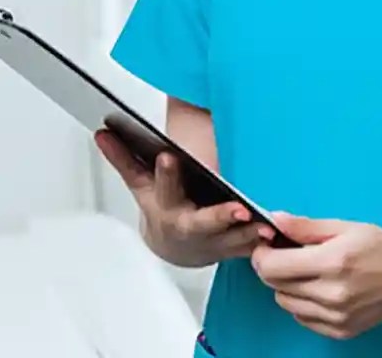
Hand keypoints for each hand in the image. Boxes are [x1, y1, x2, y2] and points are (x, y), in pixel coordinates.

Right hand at [94, 129, 274, 267]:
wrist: (174, 247)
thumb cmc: (160, 209)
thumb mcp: (140, 184)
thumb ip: (123, 158)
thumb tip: (102, 133)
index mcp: (165, 207)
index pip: (163, 188)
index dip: (166, 174)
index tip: (168, 156)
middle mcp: (188, 227)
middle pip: (202, 224)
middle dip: (218, 217)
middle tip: (237, 209)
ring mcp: (212, 243)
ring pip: (232, 240)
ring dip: (249, 234)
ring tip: (265, 222)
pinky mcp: (234, 250)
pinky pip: (251, 249)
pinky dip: (264, 244)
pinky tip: (279, 232)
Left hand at [251, 213, 381, 339]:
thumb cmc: (378, 246)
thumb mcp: (343, 227)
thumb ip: (305, 227)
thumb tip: (274, 220)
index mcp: (332, 262)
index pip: (273, 267)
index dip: (262, 254)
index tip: (267, 246)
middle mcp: (332, 294)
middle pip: (275, 285)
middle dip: (272, 268)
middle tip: (285, 255)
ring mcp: (336, 317)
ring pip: (285, 303)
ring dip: (286, 286)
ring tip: (305, 272)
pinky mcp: (341, 331)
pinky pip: (302, 318)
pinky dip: (302, 304)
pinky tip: (318, 289)